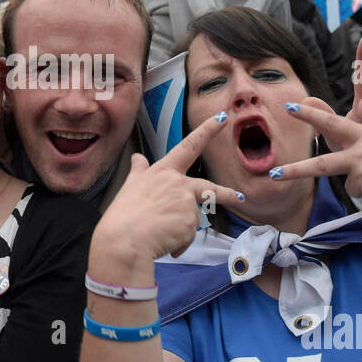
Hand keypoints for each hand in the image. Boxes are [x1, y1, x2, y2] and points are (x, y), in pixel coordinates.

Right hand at [95, 112, 239, 266]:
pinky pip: (188, 236)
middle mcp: (178, 183)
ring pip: (192, 219)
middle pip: (209, 188)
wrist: (124, 241)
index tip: (222, 118)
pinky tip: (163, 244)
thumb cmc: (123, 215)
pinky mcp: (191, 223)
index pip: (189, 145)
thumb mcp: (129, 186)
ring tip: (162, 238)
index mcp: (163, 171)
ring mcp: (186, 202)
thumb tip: (137, 157)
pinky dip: (178, 244)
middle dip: (227, 194)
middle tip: (239, 198)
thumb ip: (139, 171)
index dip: (207, 130)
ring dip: (180, 231)